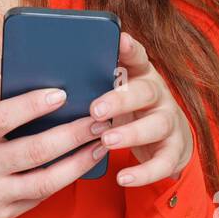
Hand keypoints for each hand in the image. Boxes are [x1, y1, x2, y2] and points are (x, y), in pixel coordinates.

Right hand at [0, 77, 112, 217]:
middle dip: (72, 133)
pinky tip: (81, 163)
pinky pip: (41, 197)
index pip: (2, 118)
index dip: (32, 105)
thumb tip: (27, 78)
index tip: (61, 94)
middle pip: (35, 151)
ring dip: (79, 161)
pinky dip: (64, 179)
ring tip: (100, 143)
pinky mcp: (4, 213)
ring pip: (46, 181)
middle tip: (99, 118)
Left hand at [88, 32, 192, 186]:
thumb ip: (93, 84)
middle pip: (145, 91)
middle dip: (120, 100)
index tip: (119, 40)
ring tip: (107, 140)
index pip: (138, 57)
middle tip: (96, 109)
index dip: (130, 49)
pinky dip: (143, 172)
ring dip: (131, 133)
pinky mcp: (174, 150)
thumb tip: (44, 79)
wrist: (169, 142)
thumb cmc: (129, 112)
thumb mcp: (116, 92)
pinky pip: (162, 162)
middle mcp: (158, 95)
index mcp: (141, 76)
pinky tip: (123, 177)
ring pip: (156, 125)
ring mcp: (169, 122)